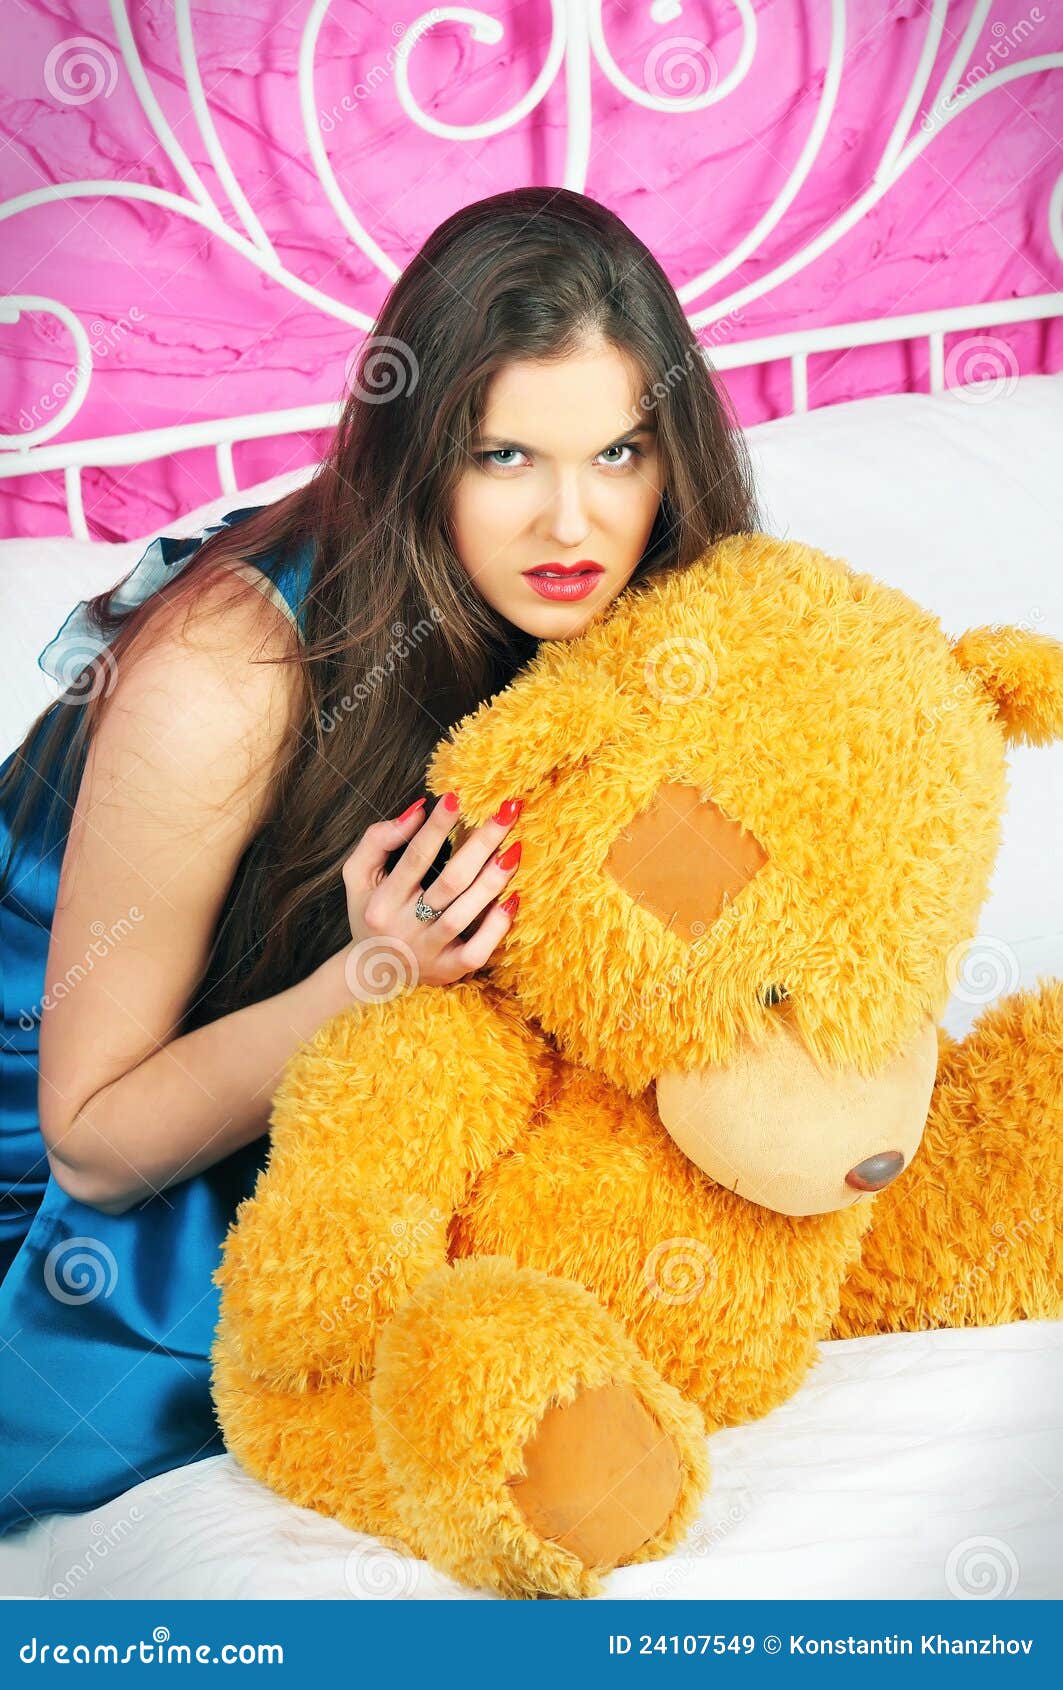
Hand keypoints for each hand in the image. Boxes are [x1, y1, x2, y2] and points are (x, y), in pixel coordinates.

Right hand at [340, 791, 522, 990]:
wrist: (373, 970)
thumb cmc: (372, 911)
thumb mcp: (359, 876)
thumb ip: (377, 840)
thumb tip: (416, 812)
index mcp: (382, 902)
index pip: (414, 858)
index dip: (437, 828)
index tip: (457, 798)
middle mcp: (404, 927)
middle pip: (449, 882)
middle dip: (480, 844)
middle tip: (506, 812)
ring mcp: (428, 951)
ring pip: (464, 914)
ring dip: (492, 881)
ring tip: (514, 849)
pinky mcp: (449, 970)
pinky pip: (477, 951)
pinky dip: (497, 926)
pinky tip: (513, 899)